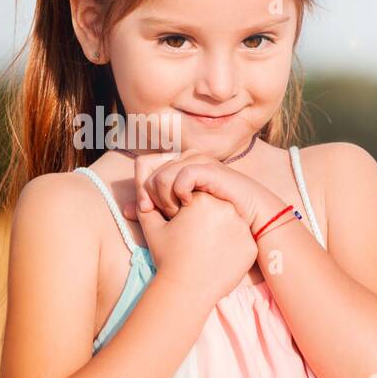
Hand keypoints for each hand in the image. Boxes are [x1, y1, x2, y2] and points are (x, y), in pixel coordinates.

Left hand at [122, 148, 283, 234]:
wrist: (251, 216)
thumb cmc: (216, 218)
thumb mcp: (180, 216)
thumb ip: (153, 211)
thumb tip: (125, 210)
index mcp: (176, 166)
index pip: (143, 166)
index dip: (140, 187)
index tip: (147, 210)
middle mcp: (185, 160)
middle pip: (149, 170)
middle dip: (151, 195)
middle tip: (163, 214)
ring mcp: (197, 162)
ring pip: (162, 174)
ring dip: (165, 197)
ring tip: (176, 213)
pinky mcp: (209, 169)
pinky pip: (182, 175)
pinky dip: (179, 192)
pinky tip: (186, 206)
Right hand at [133, 159, 257, 303]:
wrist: (185, 290)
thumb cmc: (168, 257)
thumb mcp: (153, 229)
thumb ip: (147, 207)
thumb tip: (140, 194)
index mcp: (203, 199)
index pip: (198, 200)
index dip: (189, 215)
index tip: (184, 232)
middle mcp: (226, 208)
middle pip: (217, 210)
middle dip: (207, 222)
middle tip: (195, 243)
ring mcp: (241, 228)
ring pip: (231, 225)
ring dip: (222, 234)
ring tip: (206, 252)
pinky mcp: (250, 247)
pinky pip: (242, 243)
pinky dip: (233, 250)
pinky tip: (218, 260)